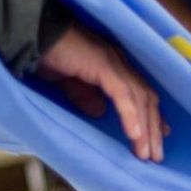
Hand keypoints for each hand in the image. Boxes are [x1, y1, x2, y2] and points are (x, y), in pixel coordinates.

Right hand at [38, 25, 166, 161]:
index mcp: (114, 66)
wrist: (32, 34)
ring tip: (146, 154)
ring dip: (145, 129)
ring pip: (138, 99)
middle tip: (156, 156)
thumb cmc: (47, 54)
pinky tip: (134, 135)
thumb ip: (85, 96)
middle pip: (146, 99)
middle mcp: (119, 63)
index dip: (152, 117)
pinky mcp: (103, 65)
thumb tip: (99, 113)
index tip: (158, 139)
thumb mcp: (69, 82)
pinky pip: (122, 95)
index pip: (141, 94)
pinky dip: (130, 116)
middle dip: (153, 129)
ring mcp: (113, 62)